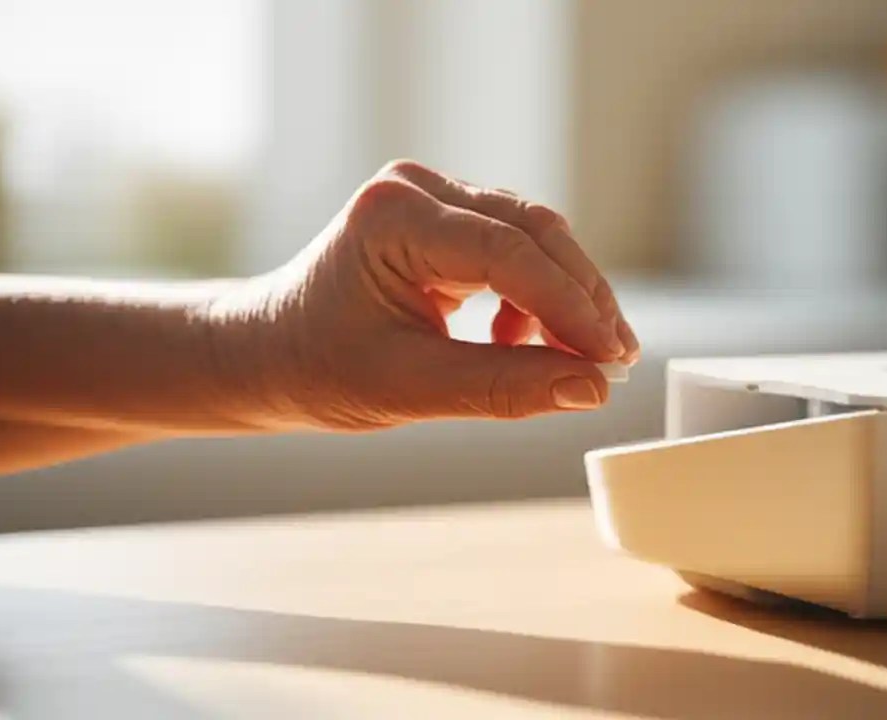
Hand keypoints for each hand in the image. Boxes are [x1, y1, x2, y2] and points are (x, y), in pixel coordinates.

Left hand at [209, 160, 639, 430]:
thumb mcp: (410, 390)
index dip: (568, 306)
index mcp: (392, 216)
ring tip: (582, 360)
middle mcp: (415, 189)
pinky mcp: (444, 217)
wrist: (270, 355)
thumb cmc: (320, 370)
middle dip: (581, 297)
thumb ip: (503, 388)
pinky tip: (522, 342)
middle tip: (616, 359)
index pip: (507, 252)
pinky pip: (514, 247)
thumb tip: (591, 389)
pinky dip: (534, 296)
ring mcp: (431, 196)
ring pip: (533, 236)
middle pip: (533, 230)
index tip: (609, 358)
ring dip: (565, 297)